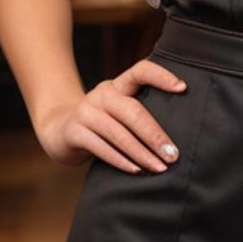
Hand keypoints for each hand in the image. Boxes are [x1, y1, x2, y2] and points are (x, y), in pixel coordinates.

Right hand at [37, 59, 186, 172]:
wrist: (59, 131)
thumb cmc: (102, 124)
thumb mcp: (119, 112)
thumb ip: (140, 114)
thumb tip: (177, 138)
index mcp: (117, 85)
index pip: (140, 71)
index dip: (161, 76)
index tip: (183, 88)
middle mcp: (101, 94)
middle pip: (133, 111)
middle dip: (155, 135)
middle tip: (174, 155)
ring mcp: (85, 112)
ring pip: (118, 133)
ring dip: (141, 153)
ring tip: (159, 168)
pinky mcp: (74, 132)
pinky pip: (101, 148)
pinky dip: (121, 161)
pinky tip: (136, 171)